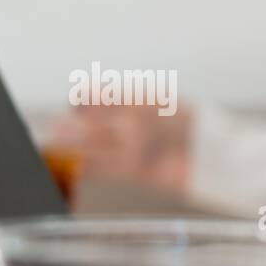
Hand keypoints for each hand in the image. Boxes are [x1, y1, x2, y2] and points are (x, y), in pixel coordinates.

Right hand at [52, 103, 190, 193]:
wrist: (213, 157)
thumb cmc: (187, 124)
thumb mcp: (149, 106)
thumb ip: (115, 101)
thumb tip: (82, 93)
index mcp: (141, 103)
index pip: (105, 98)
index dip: (87, 100)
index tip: (73, 104)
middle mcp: (136, 126)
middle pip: (98, 125)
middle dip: (75, 126)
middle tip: (55, 127)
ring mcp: (136, 149)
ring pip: (98, 147)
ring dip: (75, 147)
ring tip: (52, 145)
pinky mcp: (138, 172)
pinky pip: (107, 168)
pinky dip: (89, 168)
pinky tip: (72, 167)